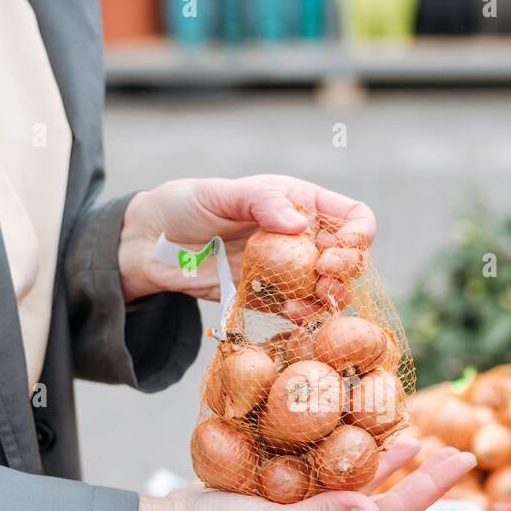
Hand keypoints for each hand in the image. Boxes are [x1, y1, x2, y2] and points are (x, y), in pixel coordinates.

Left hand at [117, 175, 374, 302]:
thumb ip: (259, 202)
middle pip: (350, 257)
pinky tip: (291, 312)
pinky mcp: (272, 297)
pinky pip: (303, 311)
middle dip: (346, 269)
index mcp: (299, 202)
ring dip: (331, 298)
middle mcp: (302, 237)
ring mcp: (289, 269)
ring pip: (332, 289)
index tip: (336, 249)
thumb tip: (298, 224)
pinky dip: (305, 316)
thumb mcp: (219, 194)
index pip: (352, 216)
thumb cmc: (184, 207)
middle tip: (323, 275)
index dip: (358, 234)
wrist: (152, 246)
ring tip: (311, 300)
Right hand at [125, 440, 476, 510]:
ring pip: (364, 483)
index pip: (398, 510)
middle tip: (458, 449)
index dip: (434, 486)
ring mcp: (310, 510)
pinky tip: (356, 432)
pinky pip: (334, 471)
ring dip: (392, 462)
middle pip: (391, 498)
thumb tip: (375, 505)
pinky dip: (352, 450)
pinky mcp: (289, 493)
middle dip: (425, 475)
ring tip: (418, 439)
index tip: (465, 459)